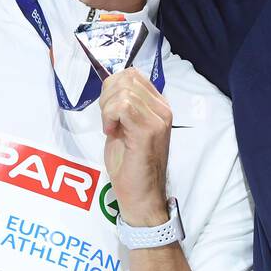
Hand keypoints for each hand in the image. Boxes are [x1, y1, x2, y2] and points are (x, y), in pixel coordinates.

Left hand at [99, 69, 172, 226]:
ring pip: (124, 91)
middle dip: (107, 96)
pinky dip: (109, 116)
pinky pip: (123, 106)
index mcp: (159, 105)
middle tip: (107, 121)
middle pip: (126, 78)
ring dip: (107, 108)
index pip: (132, 75)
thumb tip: (111, 86)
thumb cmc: (130, 165)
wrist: (141, 195)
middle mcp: (163, 108)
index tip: (109, 112)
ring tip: (111, 128)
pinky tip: (111, 132)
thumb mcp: (125, 127)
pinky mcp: (149, 131)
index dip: (112, 87)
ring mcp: (159, 119)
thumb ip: (124, 106)